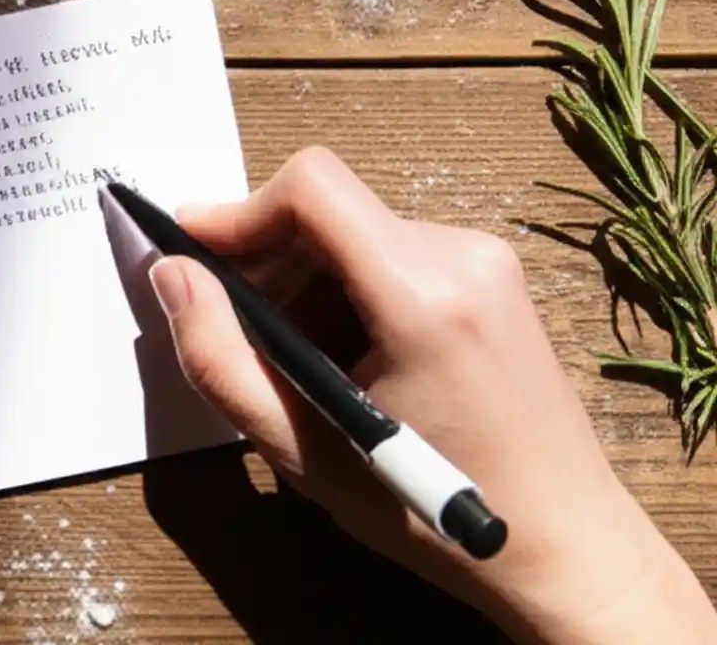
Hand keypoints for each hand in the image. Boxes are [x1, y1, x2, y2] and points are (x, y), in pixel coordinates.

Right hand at [149, 147, 716, 643]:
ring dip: (303, 286)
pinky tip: (345, 363)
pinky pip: (388, 256)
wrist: (561, 544)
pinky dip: (343, 295)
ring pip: (353, 235)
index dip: (237, 214)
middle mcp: (462, 256)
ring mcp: (484, 261)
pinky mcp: (490, 277)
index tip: (191, 254)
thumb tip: (174, 279)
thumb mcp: (303, 449)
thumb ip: (220, 360)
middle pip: (326, 214)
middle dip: (265, 265)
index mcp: (422, 295)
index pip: (312, 189)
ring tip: (299, 368)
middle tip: (239, 340)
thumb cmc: (434, 514)